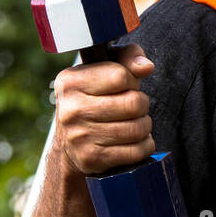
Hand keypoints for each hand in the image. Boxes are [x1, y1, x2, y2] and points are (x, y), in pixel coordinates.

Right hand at [54, 44, 155, 176]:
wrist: (70, 145)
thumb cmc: (95, 99)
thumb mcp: (105, 69)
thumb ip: (127, 57)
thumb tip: (146, 67)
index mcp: (70, 81)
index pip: (121, 75)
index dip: (131, 81)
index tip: (124, 87)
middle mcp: (70, 109)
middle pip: (133, 103)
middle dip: (142, 105)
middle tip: (134, 108)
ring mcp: (79, 137)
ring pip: (138, 128)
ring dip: (145, 126)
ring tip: (134, 123)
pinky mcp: (92, 159)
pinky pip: (137, 151)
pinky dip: (144, 145)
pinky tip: (134, 141)